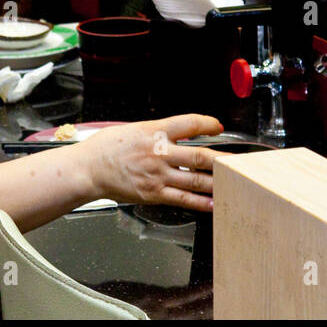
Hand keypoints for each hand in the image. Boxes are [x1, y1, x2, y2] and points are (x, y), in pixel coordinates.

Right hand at [81, 113, 223, 211]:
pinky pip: (183, 199)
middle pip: (200, 155)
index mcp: (154, 131)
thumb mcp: (135, 129)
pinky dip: (201, 202)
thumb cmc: (107, 148)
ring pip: (195, 180)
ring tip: (235, 183)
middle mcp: (159, 152)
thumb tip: (180, 133)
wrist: (88, 169)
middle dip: (223, 159)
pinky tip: (214, 202)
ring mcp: (157, 175)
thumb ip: (159, 131)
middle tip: (239, 162)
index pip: (189, 123)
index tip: (218, 127)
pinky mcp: (153, 193)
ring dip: (218, 182)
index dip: (208, 124)